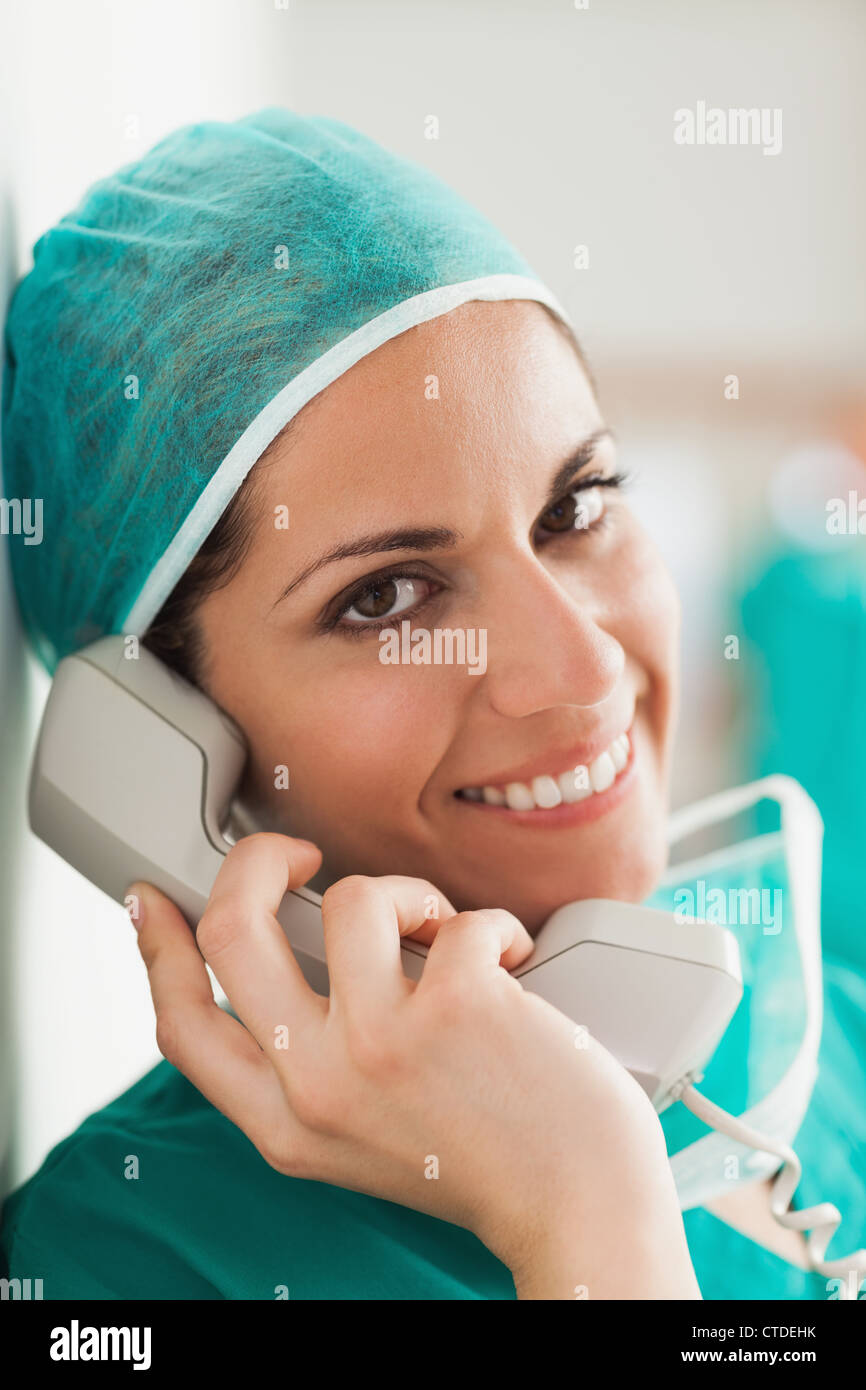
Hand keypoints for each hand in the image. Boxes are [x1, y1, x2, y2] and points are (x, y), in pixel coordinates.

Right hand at [127, 832, 697, 1297]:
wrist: (580, 1208)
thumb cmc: (480, 1162)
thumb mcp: (356, 1136)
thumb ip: (306, 1063)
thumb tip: (276, 965)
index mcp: (284, 1122)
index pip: (181, 1024)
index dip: (156, 948)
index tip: (154, 898)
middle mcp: (319, 1085)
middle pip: (230, 930)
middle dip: (256, 860)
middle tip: (300, 852)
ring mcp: (384, 1043)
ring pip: (351, 897)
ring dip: (407, 895)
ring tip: (443, 934)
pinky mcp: (459, 1008)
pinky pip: (456, 915)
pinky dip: (494, 927)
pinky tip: (513, 965)